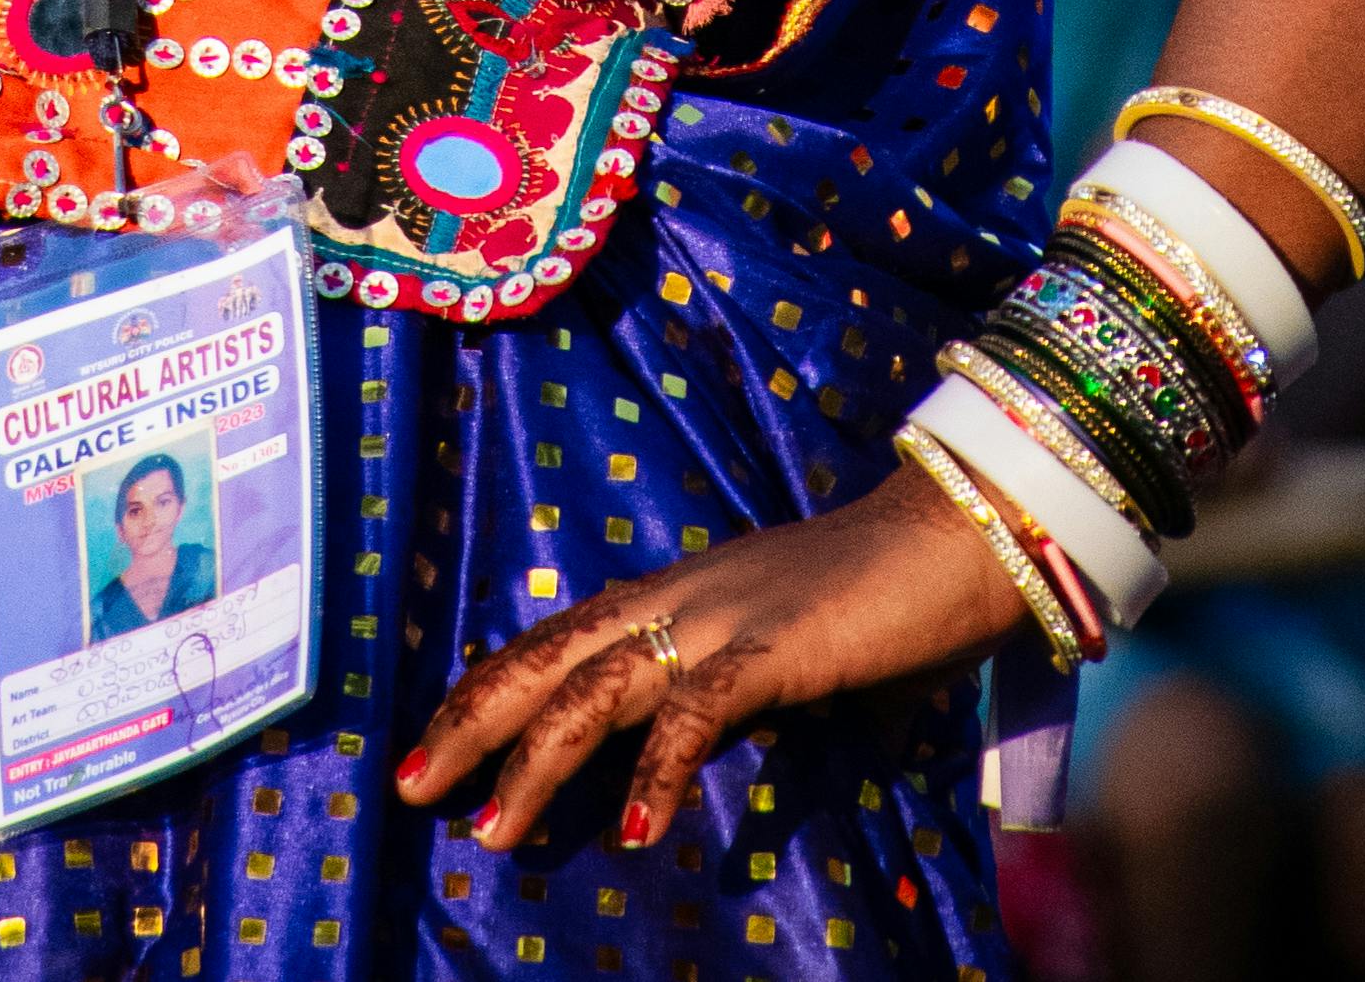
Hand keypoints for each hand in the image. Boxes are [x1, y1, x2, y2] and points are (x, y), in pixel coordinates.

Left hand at [395, 470, 1018, 852]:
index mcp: (668, 594)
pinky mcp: (778, 648)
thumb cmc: (869, 597)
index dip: (483, 690)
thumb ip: (711, 686)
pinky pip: (703, 713)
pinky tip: (639, 831)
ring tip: (493, 831)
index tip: (427, 745)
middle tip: (411, 785)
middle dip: (472, 722)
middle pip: (547, 658)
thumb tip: (664, 757)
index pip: (550, 640)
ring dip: (537, 762)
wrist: (953, 534)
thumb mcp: (764, 642)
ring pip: (599, 689)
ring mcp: (721, 618)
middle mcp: (674, 598)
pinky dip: (661, 771)